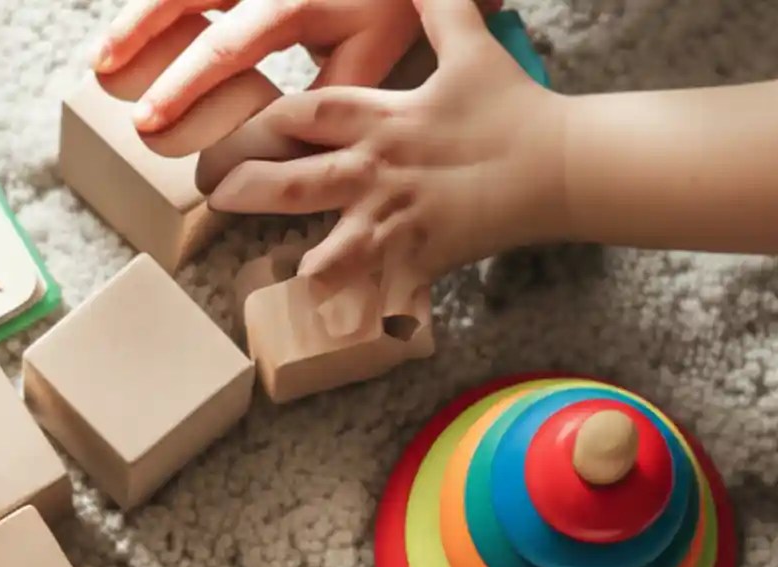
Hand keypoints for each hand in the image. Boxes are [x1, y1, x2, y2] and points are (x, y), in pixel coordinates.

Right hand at [92, 0, 427, 132]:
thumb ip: (326, 99)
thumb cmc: (385, 7)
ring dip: (135, 15)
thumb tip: (284, 150)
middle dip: (138, 37)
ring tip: (102, 57)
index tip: (150, 120)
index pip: (224, 47)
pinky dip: (154, 3)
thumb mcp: (370, 56)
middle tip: (105, 79)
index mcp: (291, 3)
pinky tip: (129, 27)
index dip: (183, 84)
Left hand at [202, 0, 570, 282]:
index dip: (260, 121)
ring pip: (337, 246)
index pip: (306, 113)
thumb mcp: (471, 46)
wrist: (564, 167)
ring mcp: (401, 218)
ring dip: (303, 259)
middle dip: (251, 187)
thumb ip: (438, 5)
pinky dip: (362, 308)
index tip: (224, 130)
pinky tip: (335, 324)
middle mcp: (381, 169)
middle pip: (300, 181)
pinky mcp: (425, 257)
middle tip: (214, 194)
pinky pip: (384, 291)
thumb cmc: (514, 108)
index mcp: (384, 118)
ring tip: (276, 270)